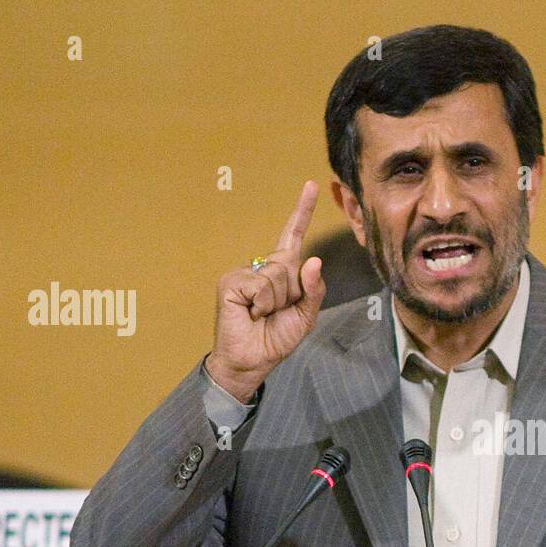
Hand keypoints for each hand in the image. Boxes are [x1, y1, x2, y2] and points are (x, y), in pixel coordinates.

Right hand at [206, 181, 327, 401]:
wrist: (252, 361)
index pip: (293, 236)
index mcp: (282, 273)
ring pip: (277, 276)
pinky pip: (261, 285)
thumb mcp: (305, 316)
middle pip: (292, 266)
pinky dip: (262, 304)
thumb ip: (313, 290)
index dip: (302, 210)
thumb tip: (314, 261)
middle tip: (275, 314)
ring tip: (261, 315)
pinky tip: (250, 314)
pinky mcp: (231, 282)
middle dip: (291, 296)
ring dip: (276, 303)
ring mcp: (244, 273)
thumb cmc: (275, 339)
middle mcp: (262, 267)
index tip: (312, 185)